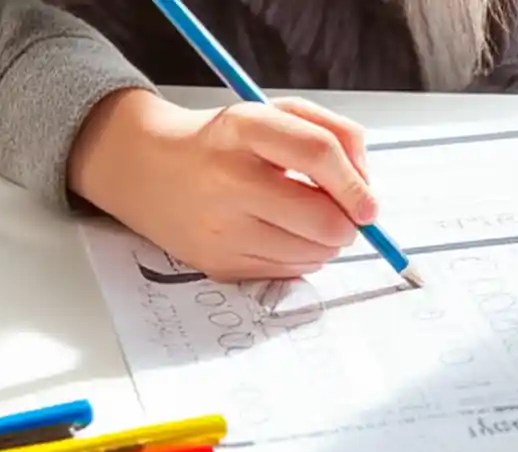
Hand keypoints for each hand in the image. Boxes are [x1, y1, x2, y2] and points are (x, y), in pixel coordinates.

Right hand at [69, 90, 373, 279]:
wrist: (148, 170)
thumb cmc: (225, 143)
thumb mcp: (275, 114)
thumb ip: (333, 134)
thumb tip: (367, 188)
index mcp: (243, 128)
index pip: (318, 153)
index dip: (356, 184)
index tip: (370, 204)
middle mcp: (227, 179)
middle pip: (322, 219)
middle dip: (347, 223)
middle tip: (343, 215)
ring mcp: (220, 228)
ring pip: (313, 253)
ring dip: (325, 242)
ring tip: (303, 220)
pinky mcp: (219, 264)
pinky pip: (290, 272)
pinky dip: (301, 257)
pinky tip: (280, 235)